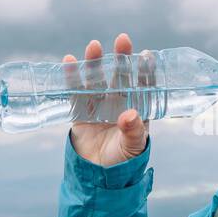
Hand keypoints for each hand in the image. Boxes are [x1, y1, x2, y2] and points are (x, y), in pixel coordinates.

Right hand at [65, 33, 154, 166]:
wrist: (98, 176)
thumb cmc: (122, 161)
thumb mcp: (133, 147)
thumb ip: (133, 131)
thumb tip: (129, 114)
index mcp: (137, 109)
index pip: (143, 86)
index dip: (145, 71)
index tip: (148, 55)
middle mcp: (119, 103)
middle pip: (120, 76)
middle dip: (121, 58)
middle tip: (123, 39)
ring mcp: (99, 106)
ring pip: (97, 80)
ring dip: (95, 63)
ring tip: (94, 46)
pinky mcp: (80, 112)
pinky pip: (76, 92)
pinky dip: (72, 77)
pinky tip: (69, 61)